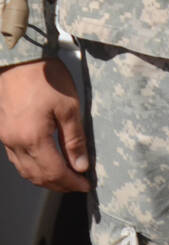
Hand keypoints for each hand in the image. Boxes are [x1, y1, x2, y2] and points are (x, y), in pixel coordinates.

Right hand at [0, 58, 89, 191]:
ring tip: (64, 177)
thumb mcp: (68, 106)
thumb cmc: (46, 78)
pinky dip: (32, 167)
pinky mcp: (3, 131)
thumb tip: (80, 166)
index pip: (54, 172)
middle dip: (59, 184)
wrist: (20, 59)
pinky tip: (44, 163)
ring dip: (44, 178)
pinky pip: (17, 159)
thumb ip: (74, 139)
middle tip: (77, 184)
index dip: (71, 182)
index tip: (86, 185)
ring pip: (25, 170)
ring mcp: (6, 138)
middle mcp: (16, 143)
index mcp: (33, 139)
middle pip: (37, 176)